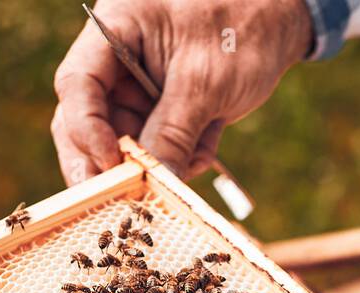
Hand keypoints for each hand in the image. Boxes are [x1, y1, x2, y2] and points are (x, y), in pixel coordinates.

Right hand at [52, 0, 311, 182]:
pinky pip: (158, 148)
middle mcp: (118, 63)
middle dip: (104, 162)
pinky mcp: (164, 112)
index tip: (111, 163)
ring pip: (124, 142)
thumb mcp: (205, 82)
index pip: (78, 85)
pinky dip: (181, 158)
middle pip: (88, 120)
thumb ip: (173, 132)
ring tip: (192, 160)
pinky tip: (209, 148)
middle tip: (116, 200)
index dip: (87, 129)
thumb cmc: (241, 29)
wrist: (281, 24)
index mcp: (115, 32)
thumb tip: (149, 182)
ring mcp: (139, 90)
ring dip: (154, 164)